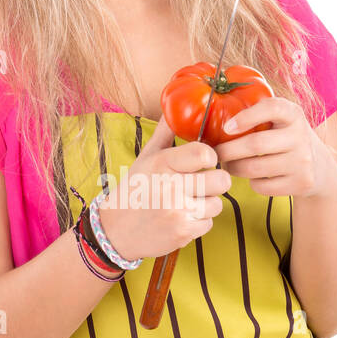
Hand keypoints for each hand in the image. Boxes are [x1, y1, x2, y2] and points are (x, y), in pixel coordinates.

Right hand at [97, 116, 232, 260]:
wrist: (115, 230)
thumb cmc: (134, 189)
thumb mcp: (146, 157)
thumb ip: (165, 131)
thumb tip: (175, 105)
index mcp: (162, 164)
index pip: (204, 153)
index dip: (211, 157)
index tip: (204, 161)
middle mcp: (170, 186)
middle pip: (221, 179)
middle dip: (216, 181)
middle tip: (203, 182)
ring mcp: (178, 211)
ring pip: (218, 203)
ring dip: (207, 203)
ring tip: (188, 202)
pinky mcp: (183, 232)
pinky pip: (209, 223)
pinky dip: (199, 222)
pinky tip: (182, 217)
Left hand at [214, 97, 336, 200]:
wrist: (320, 168)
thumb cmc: (287, 139)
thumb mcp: (282, 121)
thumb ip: (259, 115)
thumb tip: (214, 119)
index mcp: (293, 114)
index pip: (272, 108)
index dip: (247, 116)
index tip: (226, 127)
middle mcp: (301, 136)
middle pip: (255, 144)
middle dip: (228, 150)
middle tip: (216, 153)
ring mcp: (303, 161)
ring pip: (255, 168)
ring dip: (235, 168)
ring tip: (229, 165)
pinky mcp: (301, 183)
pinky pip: (263, 186)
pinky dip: (252, 183)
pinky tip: (253, 176)